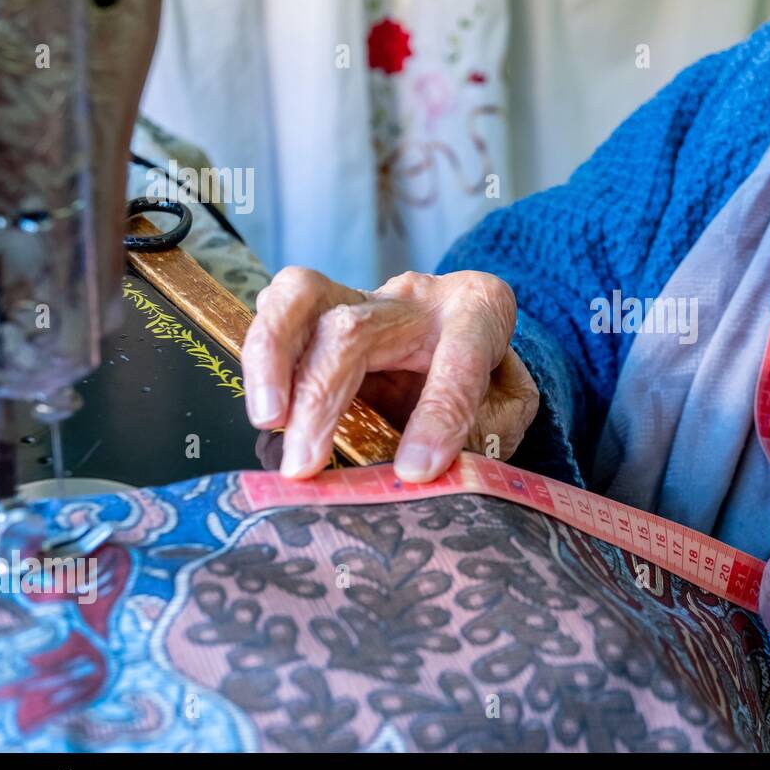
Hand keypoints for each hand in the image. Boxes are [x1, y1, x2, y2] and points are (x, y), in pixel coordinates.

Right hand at [241, 267, 537, 481]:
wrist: (477, 346)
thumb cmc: (490, 386)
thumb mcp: (507, 412)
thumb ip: (478, 438)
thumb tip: (415, 475)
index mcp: (481, 313)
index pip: (460, 358)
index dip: (438, 416)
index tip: (416, 471)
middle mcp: (418, 297)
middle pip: (356, 331)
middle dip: (322, 399)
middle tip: (303, 465)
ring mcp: (366, 295)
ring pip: (304, 297)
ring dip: (273, 360)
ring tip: (268, 421)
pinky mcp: (327, 306)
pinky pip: (281, 304)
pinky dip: (261, 350)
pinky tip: (261, 398)